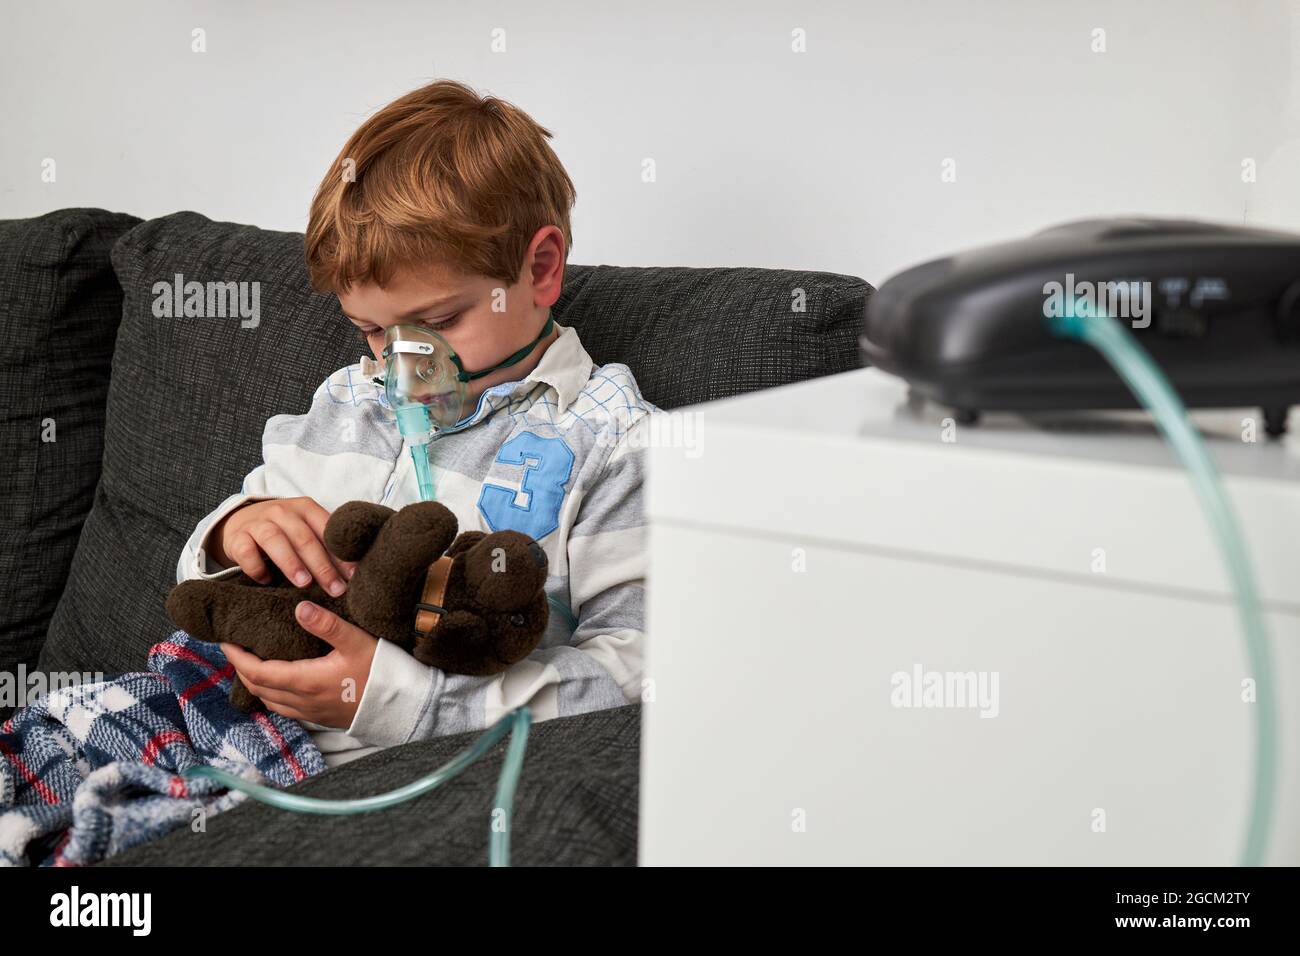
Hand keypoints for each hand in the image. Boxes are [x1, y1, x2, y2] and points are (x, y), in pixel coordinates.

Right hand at [212, 497, 355, 595]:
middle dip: (322, 565)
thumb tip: (355, 573)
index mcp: (306, 508)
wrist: (241, 522)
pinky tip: (266, 581)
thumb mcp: (306, 530)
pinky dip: (256, 567)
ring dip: (291, 562)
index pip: (327, 530)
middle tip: (335, 588)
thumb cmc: (285, 531)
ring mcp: (258, 523)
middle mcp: (282, 511)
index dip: (341, 554)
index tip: (354, 577)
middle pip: (304, 537)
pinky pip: (246, 551)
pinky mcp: (237, 537)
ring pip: (275, 540)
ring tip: (304, 584)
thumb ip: (326, 544)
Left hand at [220, 601, 377, 727]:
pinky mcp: (320, 717)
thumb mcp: (357, 641)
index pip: (257, 672)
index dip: (237, 658)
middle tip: (235, 648)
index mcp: (305, 681)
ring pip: (269, 700)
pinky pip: (284, 708)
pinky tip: (279, 682)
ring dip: (255, 682)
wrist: (402, 704)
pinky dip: (271, 694)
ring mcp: (310, 712)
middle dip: (241, 668)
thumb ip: (327, 624)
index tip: (226, 641)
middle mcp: (302, 701)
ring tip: (252, 662)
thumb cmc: (382, 671)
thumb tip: (300, 607)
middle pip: (258, 687)